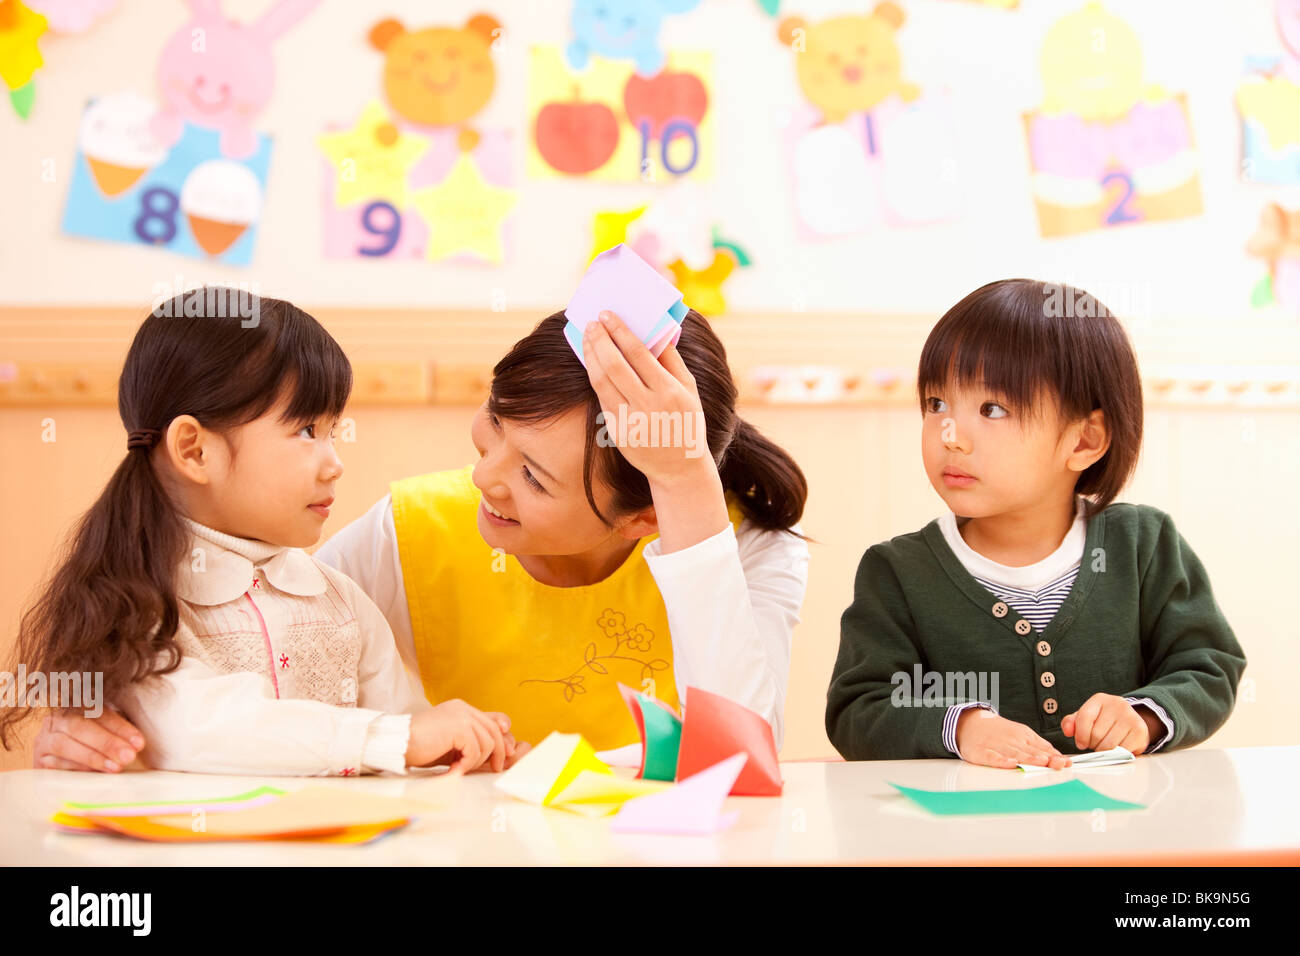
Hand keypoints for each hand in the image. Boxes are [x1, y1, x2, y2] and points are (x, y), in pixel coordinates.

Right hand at [33, 710, 144, 772]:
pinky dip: (75, 767)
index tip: (138, 742)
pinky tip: (93, 773)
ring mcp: (44, 738)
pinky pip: (53, 762)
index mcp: (76, 703)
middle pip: (79, 726)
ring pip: (64, 744)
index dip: (120, 727)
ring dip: (92, 757)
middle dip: (107, 742)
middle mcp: (57, 718)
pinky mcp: (38, 759)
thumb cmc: (95, 739)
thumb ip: (119, 731)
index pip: (98, 712)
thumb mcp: (107, 729)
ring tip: (115, 767)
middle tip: (128, 756)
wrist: (63, 753)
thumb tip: (137, 744)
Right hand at [406, 701, 516, 774]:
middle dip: (499, 751)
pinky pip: (474, 750)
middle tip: (494, 768)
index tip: (501, 756)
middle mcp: (463, 708)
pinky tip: (453, 769)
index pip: (493, 720)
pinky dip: (467, 764)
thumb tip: (498, 752)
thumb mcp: (451, 743)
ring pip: (487, 742)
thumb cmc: (420, 747)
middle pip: (495, 730)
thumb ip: (470, 741)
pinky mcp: (458, 727)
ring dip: (476, 761)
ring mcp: (461, 715)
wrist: (398, 744)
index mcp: (461, 709)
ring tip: (459, 768)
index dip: (502, 738)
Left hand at [582, 311, 712, 486]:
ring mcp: (630, 421)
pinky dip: (595, 377)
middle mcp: (648, 406)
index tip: (607, 315)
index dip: (619, 332)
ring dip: (591, 356)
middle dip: (600, 340)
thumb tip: (655, 330)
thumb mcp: (689, 389)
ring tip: (588, 338)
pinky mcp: (618, 433)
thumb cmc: (686, 420)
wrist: (680, 468)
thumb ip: (672, 359)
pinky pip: (602, 399)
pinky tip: (592, 362)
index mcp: (669, 391)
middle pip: (614, 365)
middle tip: (592, 323)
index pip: (638, 353)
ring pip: (602, 382)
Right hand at [956, 708, 1071, 769]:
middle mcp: (1011, 740)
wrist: (969, 723)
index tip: (1067, 762)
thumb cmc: (998, 732)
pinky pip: (993, 757)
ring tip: (1042, 762)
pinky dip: (1002, 760)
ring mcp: (996, 745)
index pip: (1041, 746)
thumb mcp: (1020, 734)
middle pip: (1031, 751)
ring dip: (1029, 758)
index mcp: (1022, 735)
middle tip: (1059, 764)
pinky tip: (1010, 763)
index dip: (1054, 755)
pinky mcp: (982, 752)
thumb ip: (1039, 746)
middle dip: (1046, 758)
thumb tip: (1059, 757)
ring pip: (1015, 753)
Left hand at [1061, 694, 1153, 753]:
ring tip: (1105, 745)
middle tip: (1096, 743)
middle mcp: (1117, 704)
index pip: (1084, 718)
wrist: (1130, 722)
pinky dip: (1117, 754)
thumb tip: (1067, 731)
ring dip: (1104, 751)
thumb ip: (1071, 723)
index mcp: (1100, 699)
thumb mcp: (1086, 718)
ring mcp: (1130, 717)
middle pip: (1096, 734)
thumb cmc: (1104, 721)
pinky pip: (1122, 751)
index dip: (1080, 735)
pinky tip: (1117, 747)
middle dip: (1093, 744)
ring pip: (1109, 744)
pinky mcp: (1140, 730)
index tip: (1081, 744)